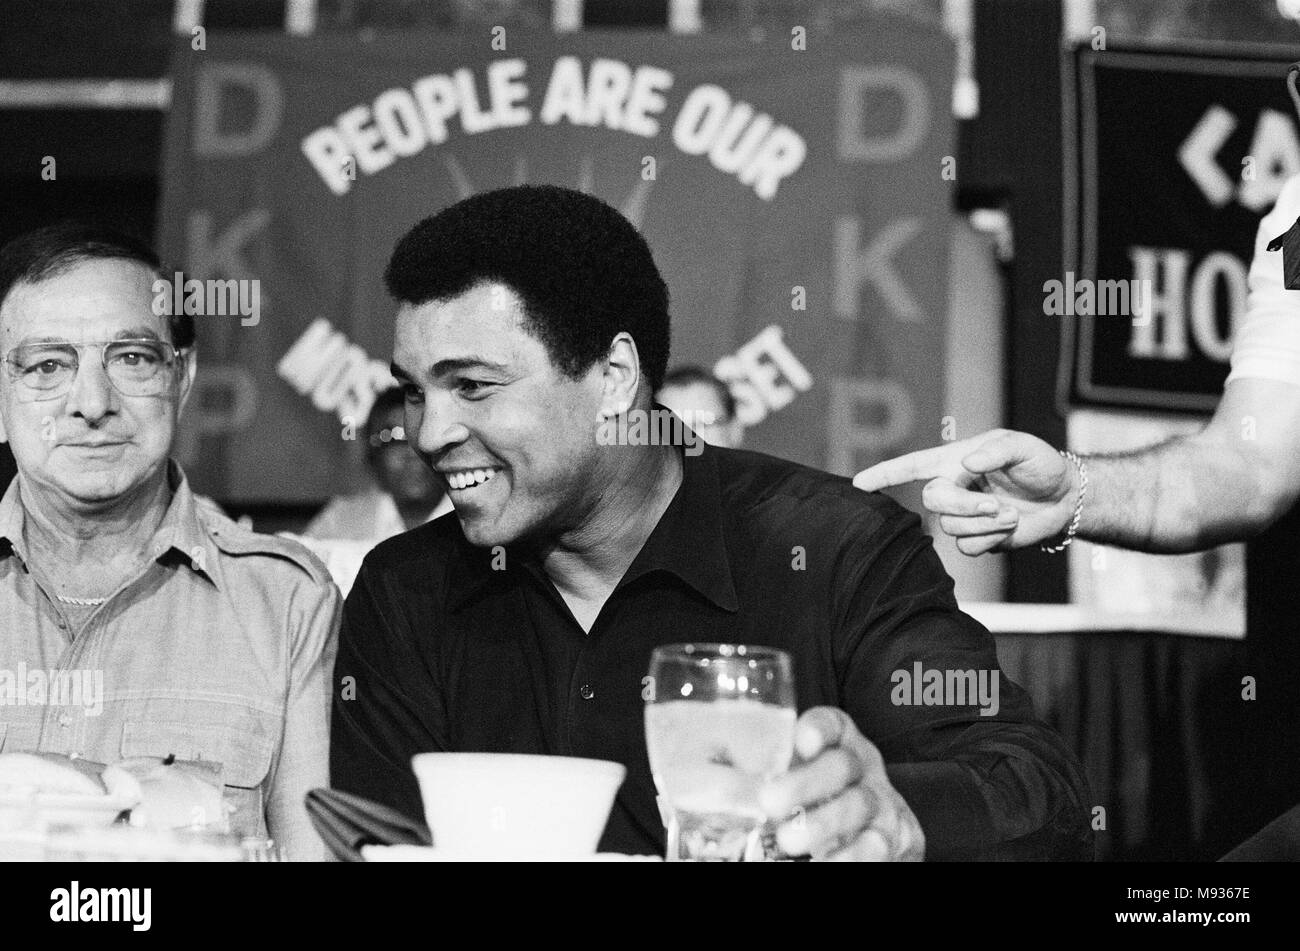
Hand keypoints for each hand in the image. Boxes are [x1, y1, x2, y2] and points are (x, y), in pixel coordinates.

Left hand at [759, 707, 923, 861]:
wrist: (868, 830)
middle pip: (842, 765)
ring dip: (823, 824)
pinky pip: (877, 846)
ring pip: (859, 805)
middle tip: (770, 803)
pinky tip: (822, 864)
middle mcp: (863, 766)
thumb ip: (751, 771)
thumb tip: (702, 779)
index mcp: (836, 741)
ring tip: (787, 841)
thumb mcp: (784, 774)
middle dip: (806, 783)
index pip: (832, 723)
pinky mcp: (896, 838)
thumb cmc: (809, 796)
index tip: (800, 740)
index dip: (819, 728)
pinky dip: (851, 857)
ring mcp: (881, 802)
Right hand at [852, 428, 1076, 554]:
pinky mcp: (976, 538)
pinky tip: (1007, 527)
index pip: (912, 466)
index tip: (858, 484)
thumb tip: (967, 464)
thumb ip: (996, 451)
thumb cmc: (1040, 464)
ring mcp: (962, 515)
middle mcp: (953, 488)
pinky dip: (990, 538)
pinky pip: (967, 547)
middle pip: (932, 500)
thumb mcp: (1024, 446)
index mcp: (955, 461)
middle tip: (996, 505)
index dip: (884, 474)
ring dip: (985, 523)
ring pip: (951, 526)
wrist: (1063, 498)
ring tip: (1010, 513)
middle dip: (964, 505)